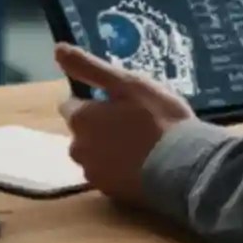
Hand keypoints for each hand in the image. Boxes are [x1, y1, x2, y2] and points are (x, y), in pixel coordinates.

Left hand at [55, 43, 195, 206]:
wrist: (183, 166)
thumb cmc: (157, 118)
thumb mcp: (127, 83)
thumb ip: (90, 68)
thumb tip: (58, 49)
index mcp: (80, 119)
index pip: (70, 105)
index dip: (92, 100)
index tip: (117, 100)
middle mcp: (78, 148)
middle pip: (82, 132)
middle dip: (99, 126)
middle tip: (133, 119)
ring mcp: (93, 173)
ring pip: (94, 153)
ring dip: (109, 147)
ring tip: (141, 142)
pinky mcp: (110, 193)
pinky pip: (109, 173)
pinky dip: (120, 167)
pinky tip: (143, 162)